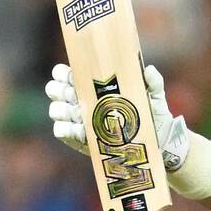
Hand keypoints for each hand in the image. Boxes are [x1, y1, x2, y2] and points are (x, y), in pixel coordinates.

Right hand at [45, 63, 192, 169]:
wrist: (155, 140)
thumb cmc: (152, 112)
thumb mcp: (154, 94)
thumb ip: (153, 81)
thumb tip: (148, 70)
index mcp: (92, 84)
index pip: (66, 73)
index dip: (62, 73)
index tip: (69, 75)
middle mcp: (80, 100)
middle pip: (55, 90)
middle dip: (58, 90)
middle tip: (71, 93)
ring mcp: (78, 120)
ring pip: (56, 110)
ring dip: (61, 109)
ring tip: (77, 113)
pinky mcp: (79, 139)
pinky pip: (61, 131)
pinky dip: (64, 128)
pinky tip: (78, 128)